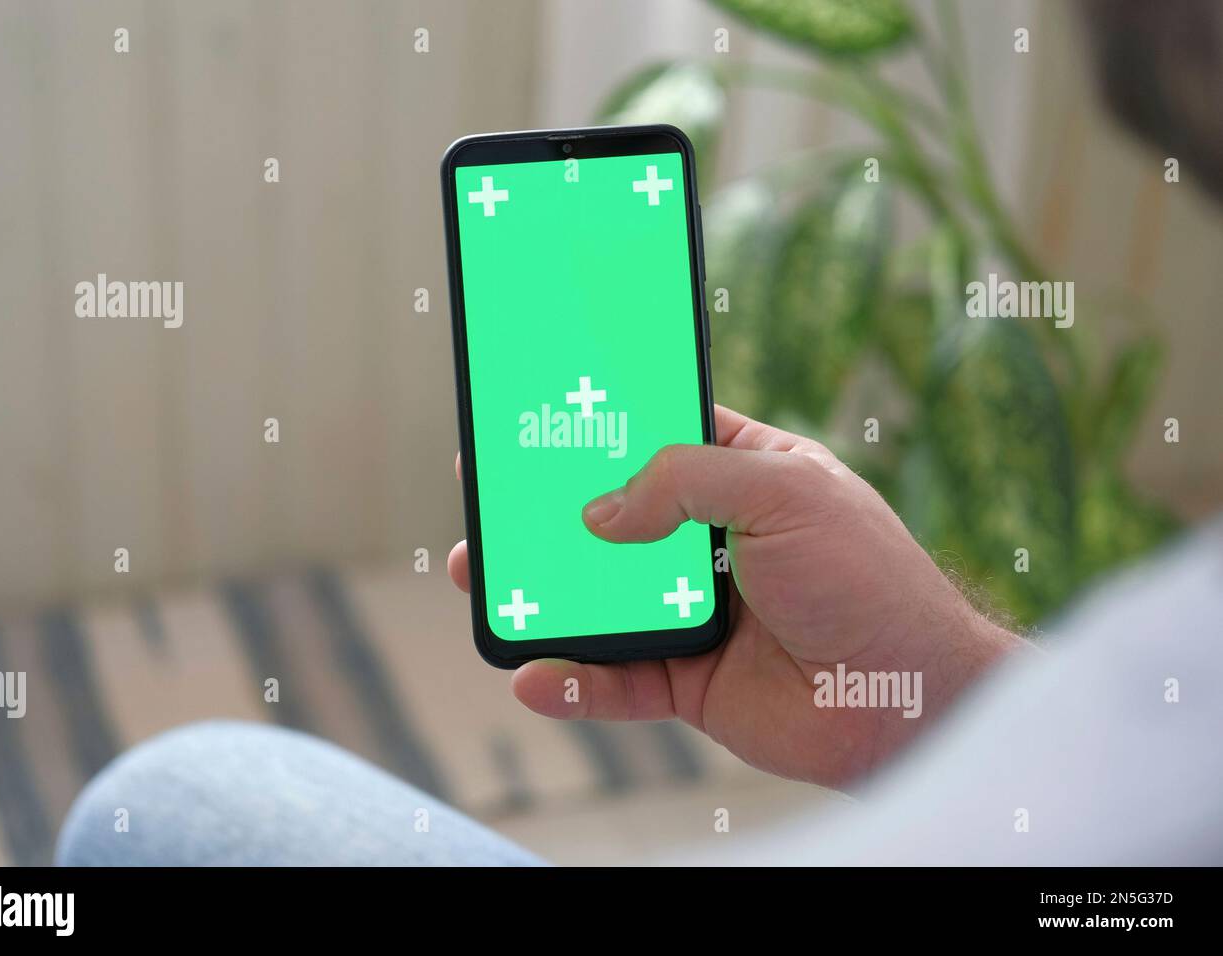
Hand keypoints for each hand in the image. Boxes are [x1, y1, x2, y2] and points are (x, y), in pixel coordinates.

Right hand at [449, 405, 1025, 787]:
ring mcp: (695, 611)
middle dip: (547, 509)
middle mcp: (711, 539)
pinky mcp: (689, 681)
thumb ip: (685, 480)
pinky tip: (534, 674)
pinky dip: (571, 679)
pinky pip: (615, 680)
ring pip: (598, 597)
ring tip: (478, 577)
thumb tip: (596, 514)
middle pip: (610, 517)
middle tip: (486, 493)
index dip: (598, 421)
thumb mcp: (783, 491)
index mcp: (744, 473)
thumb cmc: (869, 576)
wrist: (911, 697)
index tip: (536, 408)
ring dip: (539, 591)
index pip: (655, 433)